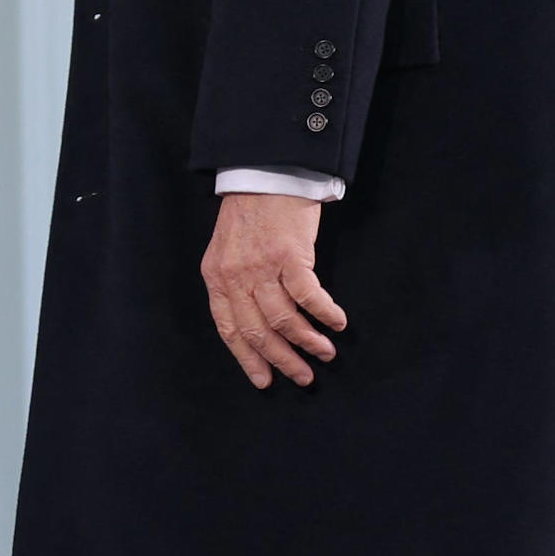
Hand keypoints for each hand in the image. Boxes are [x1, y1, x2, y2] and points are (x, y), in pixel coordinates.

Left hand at [201, 190, 345, 388]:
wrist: (265, 174)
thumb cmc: (250, 213)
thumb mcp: (228, 251)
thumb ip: (236, 283)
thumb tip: (257, 321)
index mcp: (216, 277)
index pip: (229, 329)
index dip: (247, 358)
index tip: (264, 380)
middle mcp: (235, 276)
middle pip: (257, 331)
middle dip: (281, 360)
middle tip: (303, 378)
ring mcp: (262, 267)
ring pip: (284, 319)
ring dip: (308, 342)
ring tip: (325, 354)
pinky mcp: (290, 255)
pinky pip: (308, 296)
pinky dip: (324, 313)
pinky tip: (337, 323)